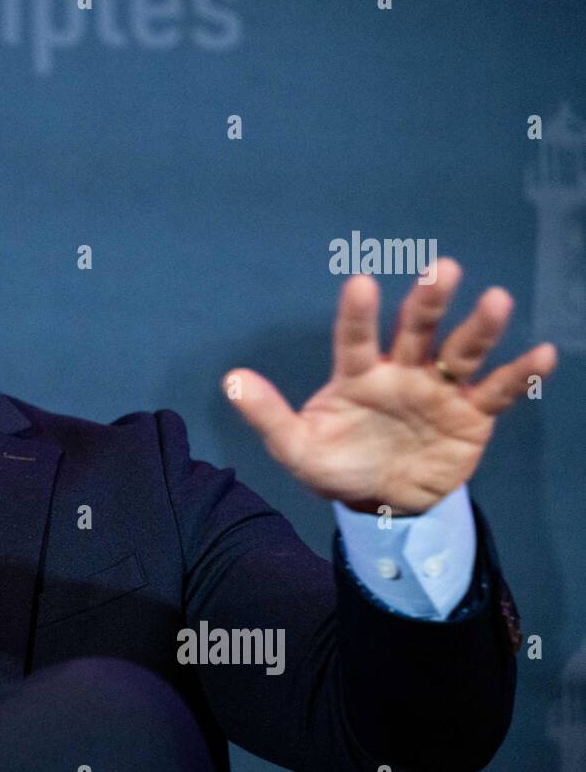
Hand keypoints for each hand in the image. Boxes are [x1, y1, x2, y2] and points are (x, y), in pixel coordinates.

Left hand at [223, 258, 556, 514]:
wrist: (382, 502)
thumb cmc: (336, 465)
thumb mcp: (297, 448)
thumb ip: (268, 414)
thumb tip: (230, 379)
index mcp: (357, 374)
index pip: (356, 339)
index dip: (359, 314)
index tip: (362, 282)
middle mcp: (401, 371)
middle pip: (417, 330)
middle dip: (428, 301)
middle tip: (441, 269)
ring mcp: (439, 390)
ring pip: (461, 351)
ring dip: (479, 328)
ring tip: (496, 300)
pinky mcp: (472, 415)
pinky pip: (498, 391)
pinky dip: (520, 374)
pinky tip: (541, 354)